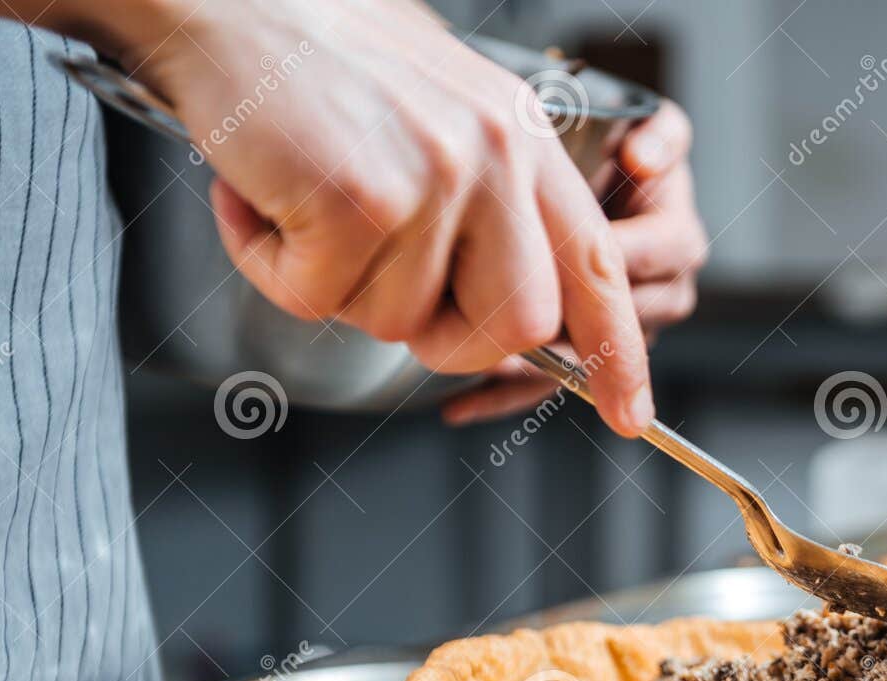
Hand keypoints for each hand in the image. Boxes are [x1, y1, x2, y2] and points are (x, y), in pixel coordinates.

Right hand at [57, 0, 655, 434]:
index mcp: (523, 141)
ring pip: (401, 322)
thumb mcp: (439, 117)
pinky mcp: (363, 200)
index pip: (595, 266)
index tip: (628, 413)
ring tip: (301, 203)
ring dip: (333, 285)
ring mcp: (437, 177)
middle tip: (373, 282)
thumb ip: (485, 209)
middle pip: (515, 326)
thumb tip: (498, 312)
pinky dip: (271, 267)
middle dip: (445, 340)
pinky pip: (319, 300)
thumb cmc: (317, 61)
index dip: (615, 352)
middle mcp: (496, 155)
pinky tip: (258, 197)